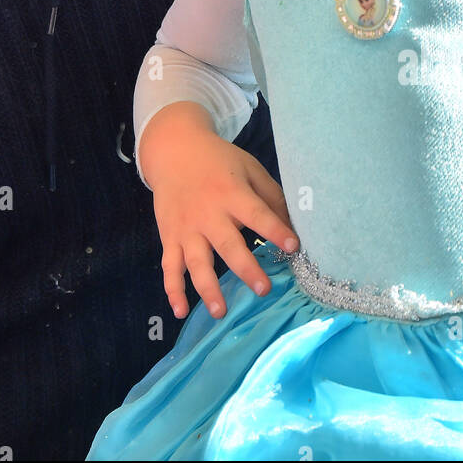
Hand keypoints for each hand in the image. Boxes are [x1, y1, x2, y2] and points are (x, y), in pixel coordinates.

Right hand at [139, 104, 298, 320]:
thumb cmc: (218, 162)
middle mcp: (208, 213)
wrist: (173, 151)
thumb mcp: (249, 168)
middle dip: (246, 268)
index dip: (275, 230)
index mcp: (232, 193)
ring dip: (208, 289)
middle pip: (228, 245)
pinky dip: (172, 290)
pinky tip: (181, 311)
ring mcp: (186, 228)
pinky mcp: (169, 237)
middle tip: (264, 290)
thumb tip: (293, 226)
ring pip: (196, 262)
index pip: (257, 214)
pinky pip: (169, 267)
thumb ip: (271, 196)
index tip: (293, 247)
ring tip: (221, 312)